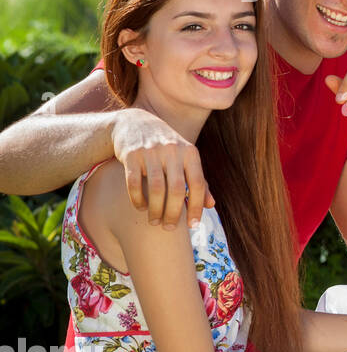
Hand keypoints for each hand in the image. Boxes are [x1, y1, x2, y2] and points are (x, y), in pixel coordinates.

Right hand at [111, 108, 214, 229]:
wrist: (134, 123)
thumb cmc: (165, 147)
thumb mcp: (185, 158)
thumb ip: (198, 180)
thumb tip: (211, 205)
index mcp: (190, 152)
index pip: (197, 184)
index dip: (197, 206)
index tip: (193, 226)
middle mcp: (172, 151)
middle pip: (176, 189)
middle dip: (174, 213)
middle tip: (169, 228)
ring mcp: (151, 152)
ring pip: (156, 188)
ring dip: (155, 210)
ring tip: (154, 222)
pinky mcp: (131, 155)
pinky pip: (134, 183)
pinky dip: (138, 199)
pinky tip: (141, 208)